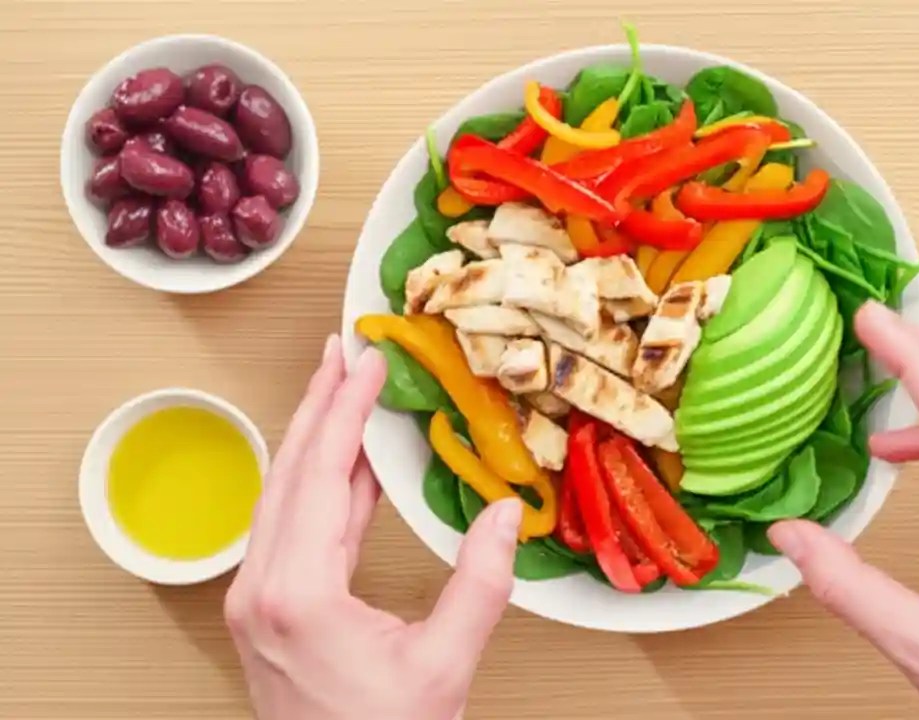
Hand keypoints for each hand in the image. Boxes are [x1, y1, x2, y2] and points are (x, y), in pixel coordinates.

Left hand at [224, 336, 521, 719]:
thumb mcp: (442, 666)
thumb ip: (478, 586)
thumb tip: (502, 516)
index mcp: (297, 594)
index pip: (321, 475)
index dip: (345, 410)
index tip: (366, 361)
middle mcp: (261, 590)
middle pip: (290, 471)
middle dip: (319, 404)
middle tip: (345, 351)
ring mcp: (257, 601)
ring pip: (283, 495)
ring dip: (315, 437)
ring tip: (342, 390)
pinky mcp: (267, 612)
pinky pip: (290, 527)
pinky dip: (320, 484)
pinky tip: (348, 465)